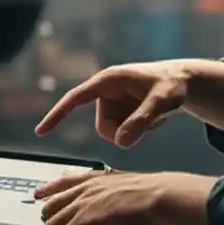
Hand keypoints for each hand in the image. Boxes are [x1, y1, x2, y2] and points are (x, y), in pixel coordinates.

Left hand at [34, 170, 216, 224]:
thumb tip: (103, 212)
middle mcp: (81, 190)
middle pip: (49, 211)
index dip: (48, 191)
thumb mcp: (123, 187)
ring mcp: (78, 207)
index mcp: (92, 179)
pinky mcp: (81, 224)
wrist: (158, 197)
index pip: (60, 182)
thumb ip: (108, 195)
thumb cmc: (150, 194)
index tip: (39, 196)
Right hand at [35, 62, 188, 147]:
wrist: (183, 81)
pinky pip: (122, 133)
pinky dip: (140, 130)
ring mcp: (113, 103)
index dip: (57, 114)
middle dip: (126, 132)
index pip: (76, 98)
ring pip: (113, 133)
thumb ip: (143, 121)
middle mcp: (106, 92)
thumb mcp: (162, 102)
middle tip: (154, 121)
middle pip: (103, 128)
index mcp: (108, 81)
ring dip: (135, 131)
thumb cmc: (173, 85)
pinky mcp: (120, 112)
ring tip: (157, 116)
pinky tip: (156, 117)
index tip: (40, 131)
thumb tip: (121, 143)